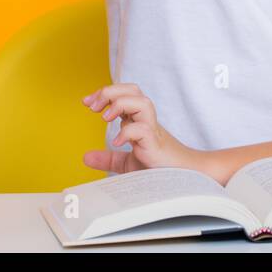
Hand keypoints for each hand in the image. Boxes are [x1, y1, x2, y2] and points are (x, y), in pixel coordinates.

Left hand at [80, 83, 202, 174]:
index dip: (105, 94)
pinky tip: (117, 142)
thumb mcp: (128, 163)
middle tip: (92, 106)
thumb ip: (108, 158)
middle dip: (110, 91)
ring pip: (142, 102)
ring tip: (105, 118)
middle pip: (133, 90)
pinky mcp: (157, 145)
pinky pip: (144, 129)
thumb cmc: (160, 170)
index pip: (123, 94)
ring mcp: (154, 131)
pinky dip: (128, 132)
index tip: (87, 102)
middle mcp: (147, 121)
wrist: (186, 181)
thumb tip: (85, 157)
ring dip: (121, 104)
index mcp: (139, 121)